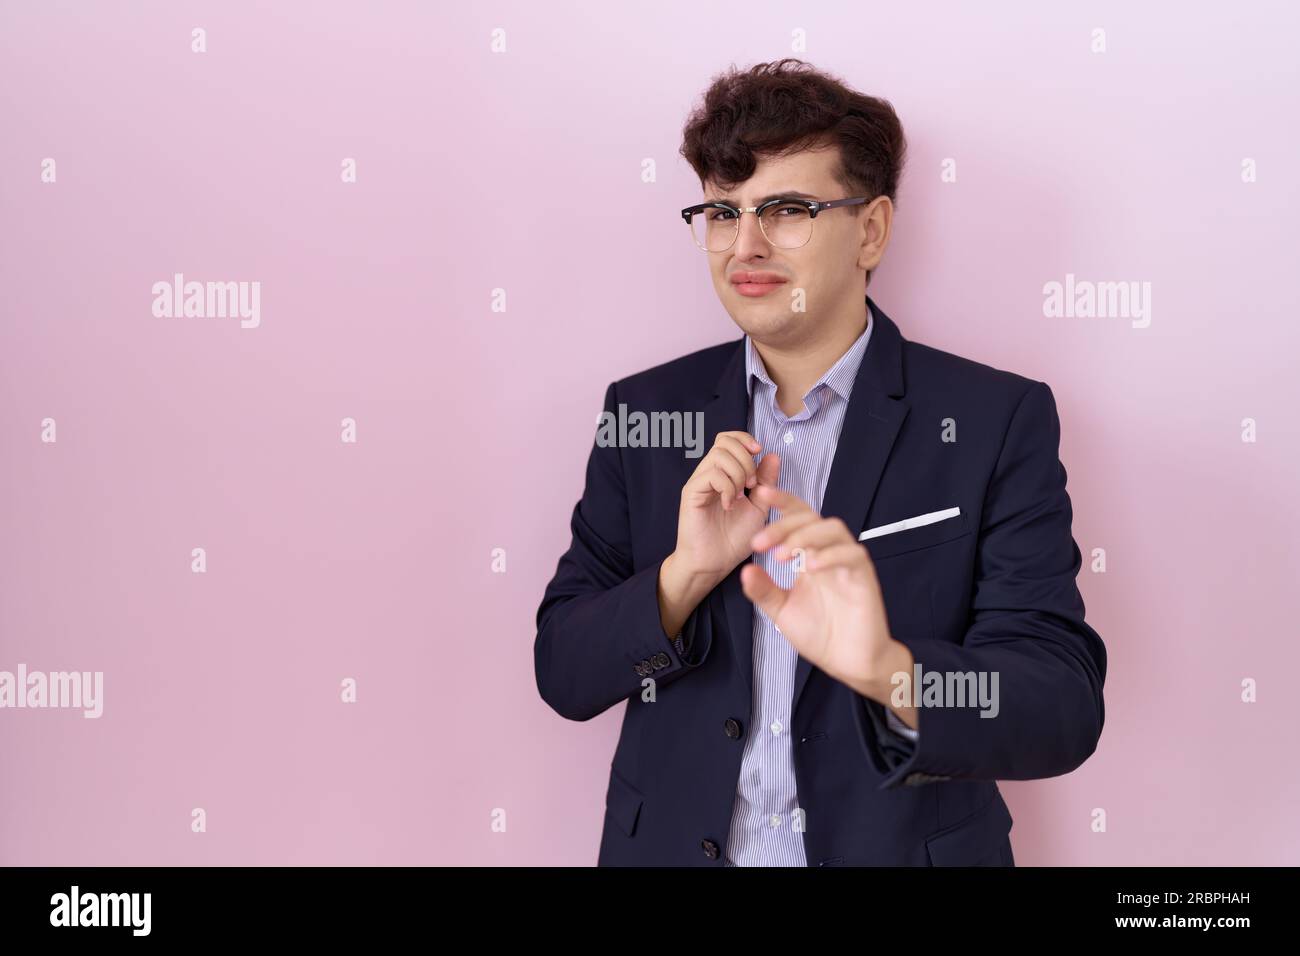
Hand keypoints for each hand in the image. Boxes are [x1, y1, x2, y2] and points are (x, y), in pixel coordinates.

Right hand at [656, 434, 779, 638]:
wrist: (714, 564)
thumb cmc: (733, 539)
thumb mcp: (759, 507)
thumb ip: (766, 482)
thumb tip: (772, 455)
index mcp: (724, 473)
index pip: (729, 439)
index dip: (745, 439)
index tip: (759, 454)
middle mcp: (709, 474)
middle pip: (724, 441)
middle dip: (746, 459)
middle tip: (752, 485)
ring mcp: (699, 482)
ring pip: (719, 455)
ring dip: (738, 473)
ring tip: (741, 496)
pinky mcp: (691, 493)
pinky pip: (712, 474)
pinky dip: (727, 486)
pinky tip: (729, 504)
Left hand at [740, 483, 909, 705]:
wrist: (850, 663)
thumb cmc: (821, 635)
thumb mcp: (782, 611)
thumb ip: (764, 591)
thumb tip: (744, 570)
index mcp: (809, 556)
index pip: (797, 518)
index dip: (781, 502)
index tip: (758, 495)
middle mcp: (829, 553)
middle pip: (812, 518)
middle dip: (784, 524)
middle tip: (760, 543)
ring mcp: (848, 563)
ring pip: (833, 529)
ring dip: (805, 536)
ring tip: (782, 556)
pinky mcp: (864, 577)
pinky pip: (852, 554)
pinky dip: (830, 556)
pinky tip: (810, 566)